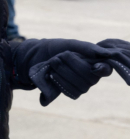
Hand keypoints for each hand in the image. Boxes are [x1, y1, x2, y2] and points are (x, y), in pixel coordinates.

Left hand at [15, 38, 129, 105]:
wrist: (30, 58)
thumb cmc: (51, 48)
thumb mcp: (67, 44)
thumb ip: (86, 48)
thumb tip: (106, 54)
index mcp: (92, 62)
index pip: (105, 69)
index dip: (102, 69)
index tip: (94, 67)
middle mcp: (89, 76)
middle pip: (90, 78)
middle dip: (71, 66)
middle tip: (57, 57)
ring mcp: (80, 85)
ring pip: (81, 87)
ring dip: (64, 74)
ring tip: (51, 65)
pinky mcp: (68, 92)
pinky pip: (71, 93)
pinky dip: (60, 84)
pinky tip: (51, 76)